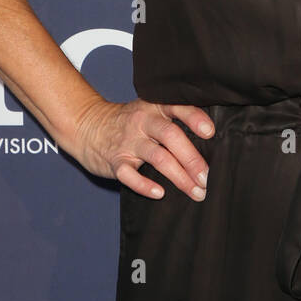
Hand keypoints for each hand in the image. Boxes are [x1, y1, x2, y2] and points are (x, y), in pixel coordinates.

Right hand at [70, 97, 214, 200]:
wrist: (88, 126)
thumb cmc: (130, 123)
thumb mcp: (150, 112)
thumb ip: (175, 121)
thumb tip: (212, 144)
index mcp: (155, 107)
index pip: (177, 107)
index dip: (194, 118)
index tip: (210, 132)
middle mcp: (142, 122)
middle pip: (170, 136)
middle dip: (192, 158)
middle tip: (208, 178)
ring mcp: (128, 141)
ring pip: (157, 157)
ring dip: (179, 176)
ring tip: (196, 191)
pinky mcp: (115, 161)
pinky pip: (129, 174)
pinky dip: (144, 185)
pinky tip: (159, 193)